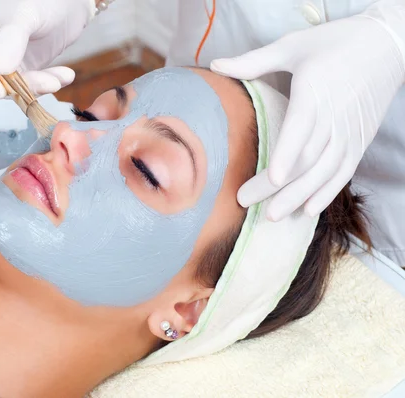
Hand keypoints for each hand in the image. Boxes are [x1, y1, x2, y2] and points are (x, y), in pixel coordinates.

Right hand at [0, 0, 95, 97]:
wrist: (69, 1)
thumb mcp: (25, 12)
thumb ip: (12, 37)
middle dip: (13, 85)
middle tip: (41, 83)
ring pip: (8, 85)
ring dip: (34, 87)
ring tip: (58, 79)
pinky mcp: (20, 68)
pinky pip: (28, 84)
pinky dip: (47, 82)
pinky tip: (65, 75)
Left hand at [211, 3, 404, 220]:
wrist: (388, 44)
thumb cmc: (335, 43)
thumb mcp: (292, 45)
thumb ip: (253, 61)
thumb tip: (215, 66)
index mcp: (315, 91)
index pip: (301, 129)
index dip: (287, 155)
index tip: (271, 178)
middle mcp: (335, 116)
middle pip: (307, 158)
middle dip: (277, 185)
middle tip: (245, 201)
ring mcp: (350, 131)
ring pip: (325, 171)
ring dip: (300, 195)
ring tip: (273, 215)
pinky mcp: (360, 140)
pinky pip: (344, 172)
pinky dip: (328, 192)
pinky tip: (308, 210)